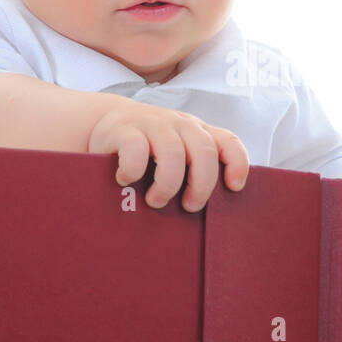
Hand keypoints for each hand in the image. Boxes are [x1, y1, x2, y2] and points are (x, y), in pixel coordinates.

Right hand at [87, 97, 248, 211]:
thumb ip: (191, 173)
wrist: (104, 124)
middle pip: (204, 151)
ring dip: (167, 184)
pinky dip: (133, 170)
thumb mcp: (175, 156)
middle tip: (190, 207)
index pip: (228, 141)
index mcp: (197, 133)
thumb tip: (206, 217)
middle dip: (201, 184)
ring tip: (156, 201)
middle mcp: (180, 125)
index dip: (237, 163)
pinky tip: (126, 180)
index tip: (233, 188)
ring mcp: (152, 124)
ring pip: (172, 152)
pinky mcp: (124, 129)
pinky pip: (135, 148)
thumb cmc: (146, 152)